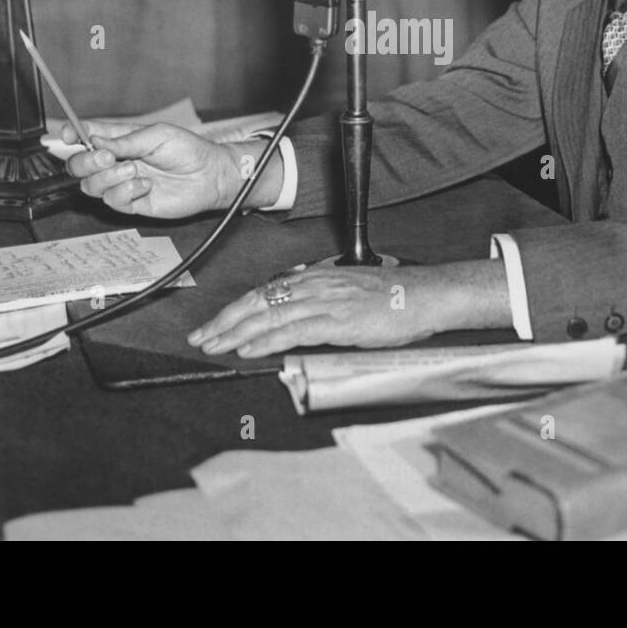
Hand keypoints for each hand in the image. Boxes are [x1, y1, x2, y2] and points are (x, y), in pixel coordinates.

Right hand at [63, 119, 278, 218]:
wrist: (209, 175)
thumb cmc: (188, 149)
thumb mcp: (157, 135)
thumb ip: (124, 141)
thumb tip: (94, 142)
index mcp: (119, 140)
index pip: (86, 137)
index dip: (72, 135)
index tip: (69, 136)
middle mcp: (116, 162)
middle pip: (78, 166)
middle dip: (85, 162)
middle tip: (107, 158)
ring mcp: (122, 184)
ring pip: (90, 186)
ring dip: (108, 178)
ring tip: (134, 171)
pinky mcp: (132, 204)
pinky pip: (112, 202)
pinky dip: (126, 193)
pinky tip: (146, 186)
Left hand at [187, 258, 513, 357]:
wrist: (426, 295)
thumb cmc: (394, 297)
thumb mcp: (349, 292)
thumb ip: (321, 300)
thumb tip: (297, 317)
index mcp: (316, 278)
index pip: (264, 292)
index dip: (234, 309)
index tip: (213, 324)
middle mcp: (315, 286)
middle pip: (257, 302)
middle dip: (224, 321)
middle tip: (200, 338)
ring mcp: (325, 302)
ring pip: (269, 316)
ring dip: (236, 333)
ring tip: (214, 346)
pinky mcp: (338, 321)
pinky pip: (294, 331)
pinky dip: (267, 340)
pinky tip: (249, 349)